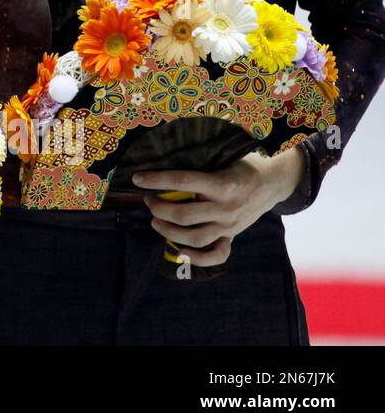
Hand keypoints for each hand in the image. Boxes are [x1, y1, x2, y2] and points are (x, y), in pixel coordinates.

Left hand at [133, 149, 306, 267]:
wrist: (274, 181)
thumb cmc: (244, 163)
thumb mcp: (225, 155)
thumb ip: (200, 160)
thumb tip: (163, 154)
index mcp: (224, 184)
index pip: (183, 182)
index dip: (156, 180)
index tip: (137, 179)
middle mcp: (227, 208)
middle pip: (184, 215)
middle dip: (159, 207)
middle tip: (148, 200)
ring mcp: (230, 226)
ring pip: (195, 238)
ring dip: (169, 231)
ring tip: (155, 220)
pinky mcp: (232, 236)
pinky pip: (216, 255)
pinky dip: (197, 258)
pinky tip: (179, 251)